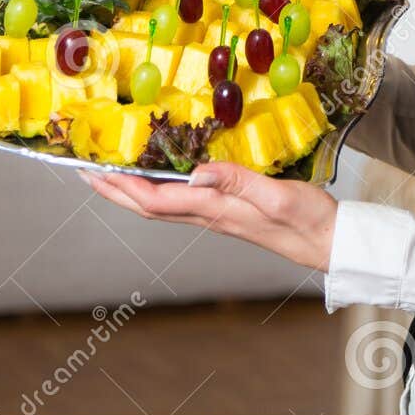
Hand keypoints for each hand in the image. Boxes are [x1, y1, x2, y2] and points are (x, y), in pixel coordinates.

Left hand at [82, 163, 337, 272]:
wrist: (331, 243)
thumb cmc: (309, 220)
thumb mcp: (277, 194)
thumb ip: (237, 182)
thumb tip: (195, 173)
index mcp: (215, 210)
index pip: (157, 199)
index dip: (122, 186)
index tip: (94, 171)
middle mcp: (209, 215)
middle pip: (149, 206)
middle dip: (114, 190)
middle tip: (84, 172)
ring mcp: (217, 216)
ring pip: (162, 205)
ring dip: (131, 191)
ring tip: (109, 174)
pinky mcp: (227, 213)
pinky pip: (181, 203)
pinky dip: (158, 190)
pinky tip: (158, 179)